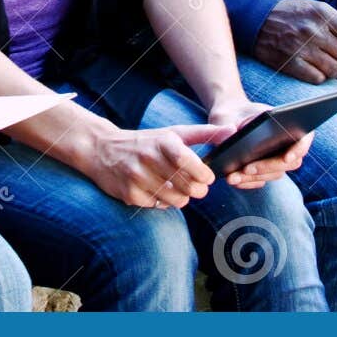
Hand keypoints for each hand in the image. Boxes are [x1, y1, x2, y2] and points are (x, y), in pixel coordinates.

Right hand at [82, 124, 220, 208]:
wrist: (102, 149)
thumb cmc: (146, 142)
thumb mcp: (173, 133)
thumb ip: (205, 133)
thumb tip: (233, 130)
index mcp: (163, 141)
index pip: (188, 161)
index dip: (203, 174)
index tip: (208, 177)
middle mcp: (148, 158)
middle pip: (186, 186)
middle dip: (198, 190)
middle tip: (197, 187)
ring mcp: (137, 177)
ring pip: (175, 200)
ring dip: (182, 198)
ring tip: (178, 189)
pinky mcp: (129, 194)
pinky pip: (157, 206)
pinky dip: (163, 203)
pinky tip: (158, 191)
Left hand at [206, 99, 311, 190]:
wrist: (224, 122)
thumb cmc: (229, 114)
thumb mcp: (223, 116)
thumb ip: (225, 125)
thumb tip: (231, 133)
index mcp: (285, 123)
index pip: (304, 137)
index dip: (299, 149)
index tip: (286, 157)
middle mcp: (285, 144)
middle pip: (289, 162)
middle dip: (268, 167)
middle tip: (247, 168)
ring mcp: (276, 159)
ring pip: (275, 174)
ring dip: (255, 177)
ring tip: (233, 177)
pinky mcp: (264, 171)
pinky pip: (262, 180)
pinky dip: (248, 183)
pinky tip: (234, 180)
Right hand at [253, 0, 336, 83]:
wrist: (258, 18)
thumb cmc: (293, 15)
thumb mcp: (316, 8)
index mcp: (324, 13)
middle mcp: (314, 29)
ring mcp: (302, 47)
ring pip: (334, 70)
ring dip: (333, 71)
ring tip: (325, 64)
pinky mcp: (290, 62)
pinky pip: (317, 78)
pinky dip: (319, 77)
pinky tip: (314, 69)